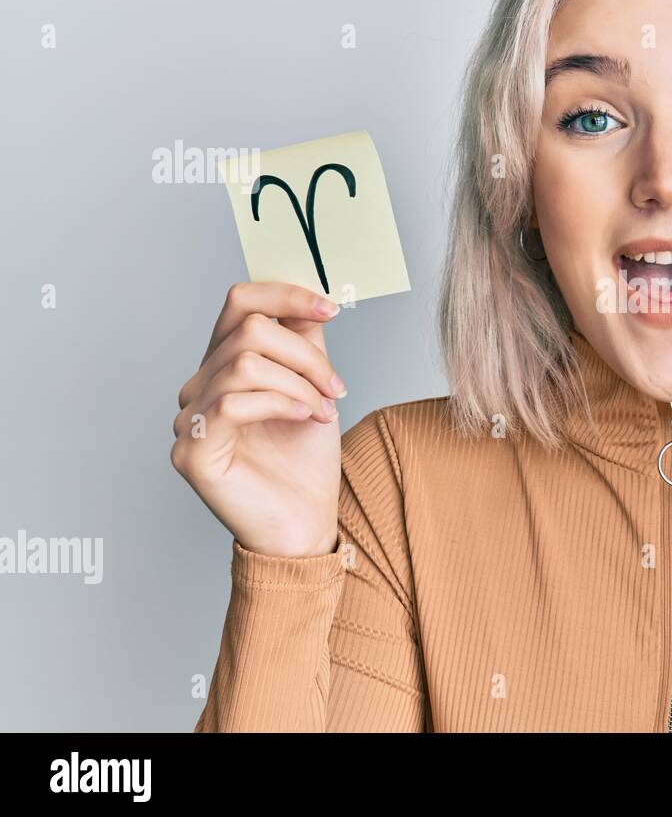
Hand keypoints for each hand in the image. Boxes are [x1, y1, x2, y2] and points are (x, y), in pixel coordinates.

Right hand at [170, 282, 347, 557]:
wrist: (305, 523)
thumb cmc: (305, 461)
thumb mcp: (314, 387)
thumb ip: (304, 344)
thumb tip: (310, 301)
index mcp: (224, 365)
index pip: (240, 302)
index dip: (285, 294)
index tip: (331, 308)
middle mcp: (199, 387)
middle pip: (249, 328)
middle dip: (306, 354)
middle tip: (336, 387)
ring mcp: (190, 419)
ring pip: (246, 363)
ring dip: (300, 383)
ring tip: (323, 410)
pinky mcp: (192, 451)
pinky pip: (235, 403)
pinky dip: (282, 404)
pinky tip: (306, 420)